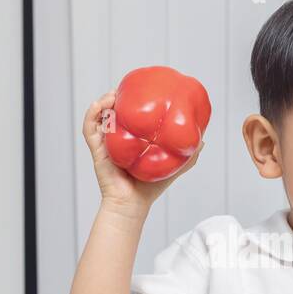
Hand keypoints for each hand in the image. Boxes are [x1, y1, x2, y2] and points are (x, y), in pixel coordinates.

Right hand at [82, 90, 203, 217]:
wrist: (133, 204)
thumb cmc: (151, 187)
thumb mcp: (174, 166)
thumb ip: (189, 154)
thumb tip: (203, 140)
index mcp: (132, 138)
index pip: (129, 114)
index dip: (131, 99)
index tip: (139, 89)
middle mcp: (117, 137)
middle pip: (113, 110)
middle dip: (117, 95)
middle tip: (127, 88)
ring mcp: (105, 142)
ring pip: (99, 114)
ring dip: (104, 100)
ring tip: (114, 95)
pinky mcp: (97, 149)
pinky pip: (89, 128)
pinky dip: (93, 113)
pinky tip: (103, 106)